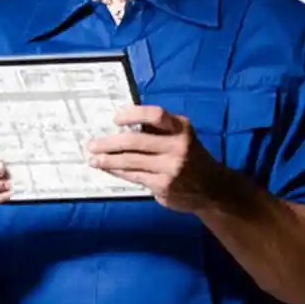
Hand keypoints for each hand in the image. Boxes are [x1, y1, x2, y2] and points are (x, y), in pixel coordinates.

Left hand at [86, 105, 222, 213]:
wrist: (213, 189)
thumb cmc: (190, 156)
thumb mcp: (182, 136)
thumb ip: (158, 130)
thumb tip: (121, 126)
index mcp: (181, 128)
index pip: (156, 115)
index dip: (133, 114)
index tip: (115, 118)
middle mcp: (178, 146)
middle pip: (136, 141)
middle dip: (109, 143)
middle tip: (91, 144)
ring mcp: (170, 168)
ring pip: (131, 161)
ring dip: (108, 160)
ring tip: (93, 159)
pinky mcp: (163, 186)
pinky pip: (134, 176)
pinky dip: (118, 171)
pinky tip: (108, 169)